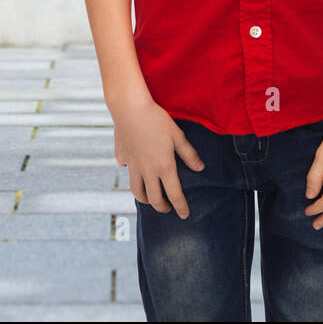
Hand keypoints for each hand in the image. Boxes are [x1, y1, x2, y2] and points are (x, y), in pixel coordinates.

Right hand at [111, 98, 204, 218]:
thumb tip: (200, 169)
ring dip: (145, 199)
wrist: (130, 108)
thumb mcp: (177, 135)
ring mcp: (133, 166)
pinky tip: (136, 171)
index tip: (185, 215)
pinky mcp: (122, 158)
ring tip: (151, 198)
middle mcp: (147, 171)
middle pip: (154, 199)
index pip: (174, 195)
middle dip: (162, 207)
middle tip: (168, 208)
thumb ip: (189, 154)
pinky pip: (127, 171)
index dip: (181, 207)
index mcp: (164, 167)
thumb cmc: (157, 119)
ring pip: (137, 192)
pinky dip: (133, 175)